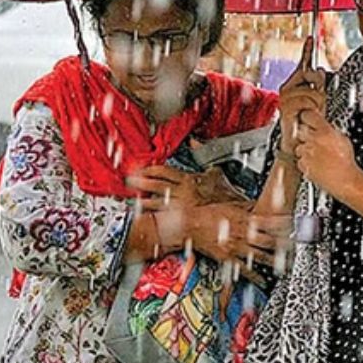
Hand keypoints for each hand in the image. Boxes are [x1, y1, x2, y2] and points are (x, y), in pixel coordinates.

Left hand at [126, 165, 243, 211]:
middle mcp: (182, 193)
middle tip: (127, 182)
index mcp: (188, 179)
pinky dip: (153, 218)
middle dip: (140, 183)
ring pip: (156, 204)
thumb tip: (195, 141)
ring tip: (131, 201)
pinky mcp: (183, 221)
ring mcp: (181, 208)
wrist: (235, 212)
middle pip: (155, 186)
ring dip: (143, 202)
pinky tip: (144, 219)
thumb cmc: (224, 193)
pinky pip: (165, 219)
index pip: (163, 171)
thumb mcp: (215, 171)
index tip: (138, 169)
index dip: (149, 169)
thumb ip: (204, 154)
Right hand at [188, 203, 293, 273]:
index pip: (270, 222)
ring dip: (273, 260)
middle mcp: (242, 235)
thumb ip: (245, 208)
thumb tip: (257, 206)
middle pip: (269, 241)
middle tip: (294, 248)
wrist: (190, 225)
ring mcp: (236, 248)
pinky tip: (263, 279)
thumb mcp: (229, 205)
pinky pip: (244, 269)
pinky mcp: (228, 258)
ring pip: (260, 256)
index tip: (294, 228)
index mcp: (244, 220)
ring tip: (284, 264)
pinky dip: (255, 275)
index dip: (284, 226)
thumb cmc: (207, 214)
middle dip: (283, 245)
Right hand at [278, 41, 325, 157]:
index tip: (311, 37)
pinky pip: (307, 101)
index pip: (303, 64)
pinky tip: (306, 115)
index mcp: (294, 83)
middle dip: (319, 87)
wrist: (297, 139)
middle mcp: (287, 88)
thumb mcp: (317, 99)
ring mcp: (286, 97)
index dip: (307, 50)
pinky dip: (312, 109)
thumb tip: (318, 69)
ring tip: (311, 112)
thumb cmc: (307, 119)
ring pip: (312, 91)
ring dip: (317, 104)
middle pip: (310, 74)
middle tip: (318, 102)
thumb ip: (317, 84)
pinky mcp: (286, 107)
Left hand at [293, 109, 362, 196]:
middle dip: (306, 133)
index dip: (308, 117)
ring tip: (317, 154)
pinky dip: (305, 161)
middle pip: (300, 130)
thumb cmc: (346, 163)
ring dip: (305, 148)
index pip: (308, 116)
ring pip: (299, 146)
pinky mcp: (303, 165)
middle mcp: (313, 141)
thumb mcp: (343, 140)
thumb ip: (331, 131)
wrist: (345, 181)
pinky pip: (299, 159)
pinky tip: (316, 163)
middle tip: (314, 138)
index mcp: (325, 132)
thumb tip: (324, 126)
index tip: (307, 118)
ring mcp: (307, 153)